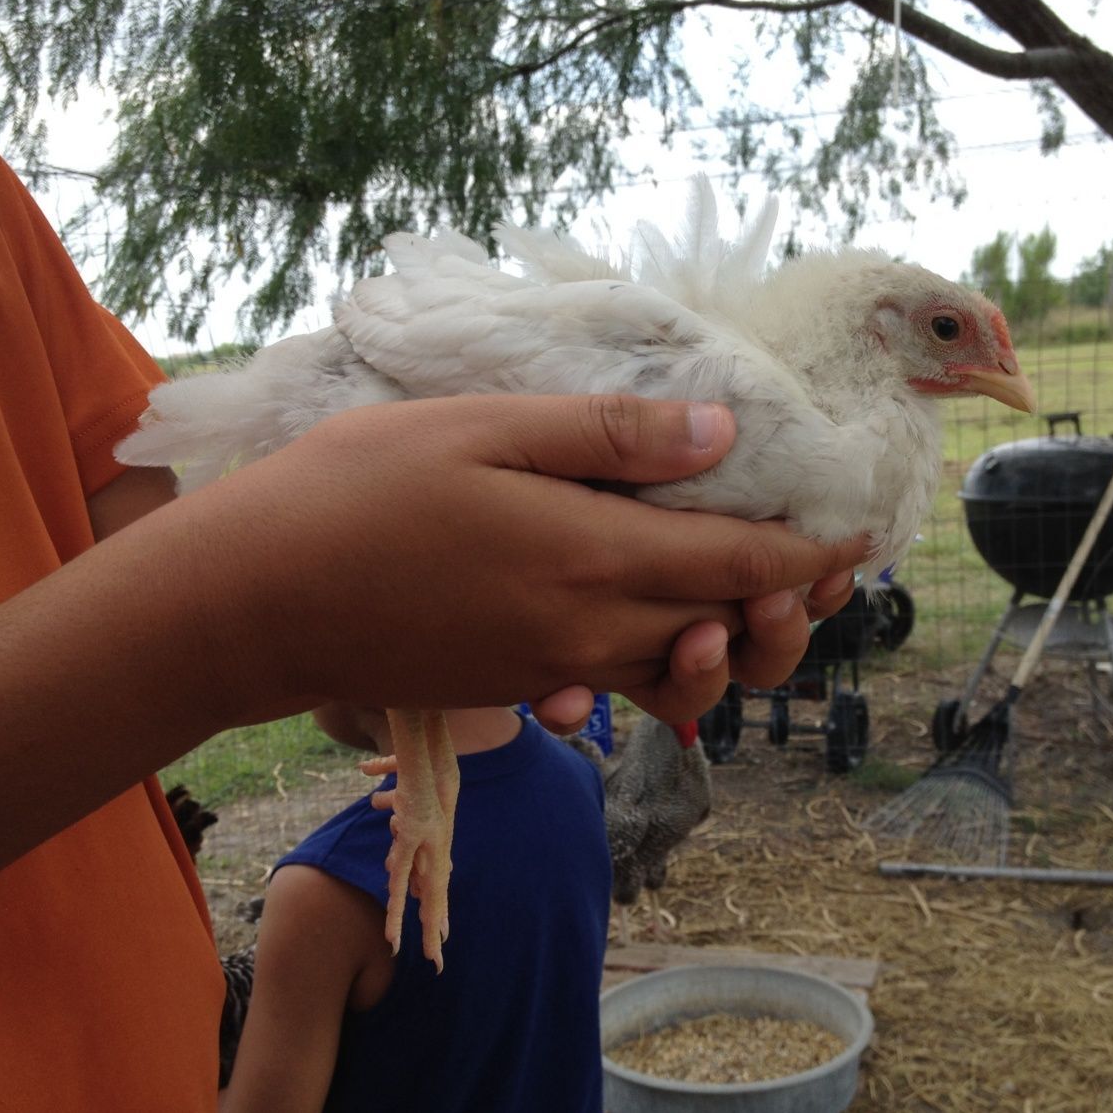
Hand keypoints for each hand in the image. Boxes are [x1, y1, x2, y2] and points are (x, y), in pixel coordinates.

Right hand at [194, 393, 865, 721]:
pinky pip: (613, 682)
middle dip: (787, 601)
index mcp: (591, 557)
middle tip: (826, 565)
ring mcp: (549, 667)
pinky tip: (653, 624)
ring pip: (676, 667)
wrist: (254, 603)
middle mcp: (587, 629)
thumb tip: (723, 430)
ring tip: (750, 594)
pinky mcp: (514, 683)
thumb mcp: (482, 429)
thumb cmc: (356, 493)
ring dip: (728, 638)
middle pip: (723, 628)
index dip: (807, 551)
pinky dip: (657, 660)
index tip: (858, 534)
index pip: (737, 561)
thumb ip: (607, 434)